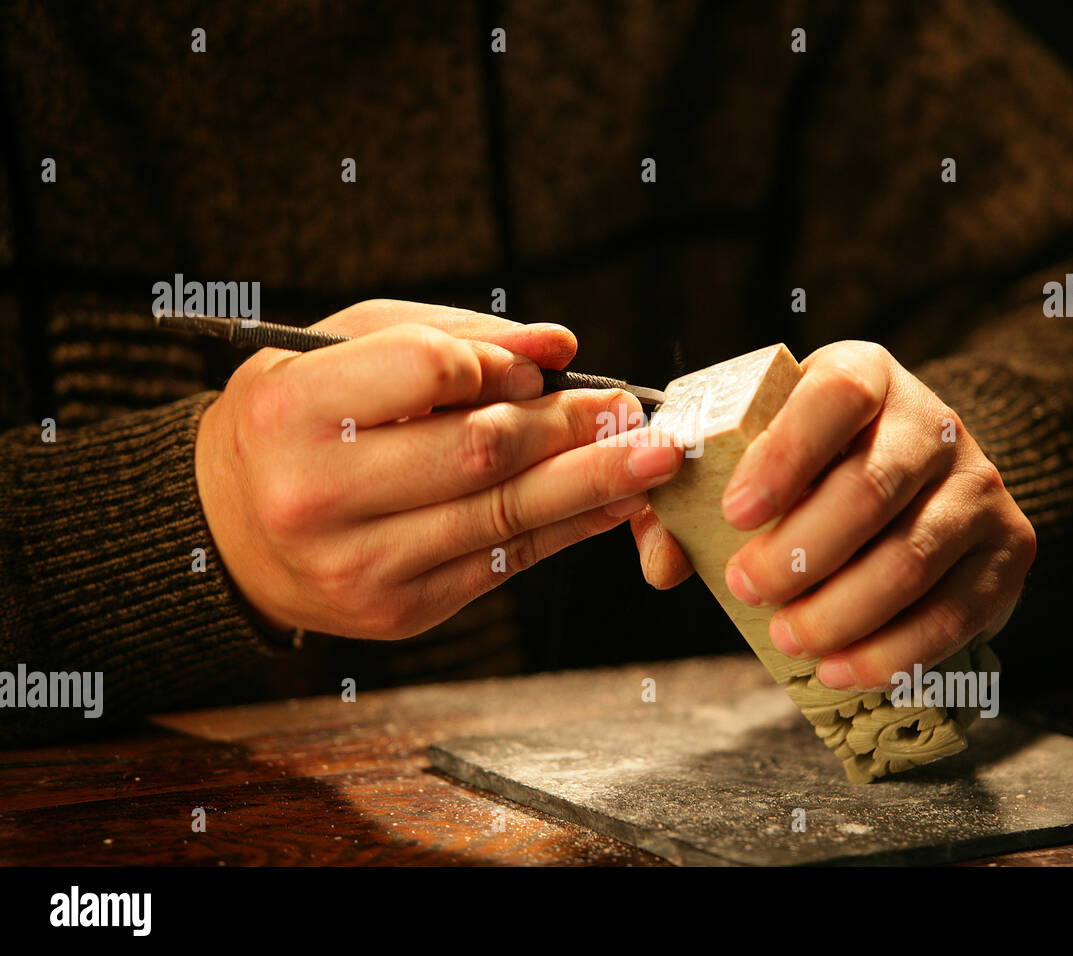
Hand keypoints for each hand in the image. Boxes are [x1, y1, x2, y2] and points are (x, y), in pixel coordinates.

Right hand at [197, 299, 682, 638]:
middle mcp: (317, 496)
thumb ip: (450, 335)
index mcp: (291, 411)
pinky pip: (505, 563)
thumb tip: (557, 349)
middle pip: (482, 452)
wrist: (231, 532)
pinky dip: (567, 527)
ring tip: (651, 456)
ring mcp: (361, 566)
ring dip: (593, 482)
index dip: (496, 364)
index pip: (430, 371)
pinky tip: (612, 501)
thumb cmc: (294, 420)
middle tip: (628, 409)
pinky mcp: (400, 613)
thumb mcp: (344, 349)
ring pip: (506, 515)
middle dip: (571, 426)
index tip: (530, 369)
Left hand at [631, 341, 1034, 689]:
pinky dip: (892, 651)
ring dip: (841, 612)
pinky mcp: (1010, 548)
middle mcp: (936, 423)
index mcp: (868, 374)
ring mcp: (979, 487)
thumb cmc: (819, 465)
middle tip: (746, 589)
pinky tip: (842, 669)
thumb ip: (696, 499)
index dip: (784, 454)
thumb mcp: (760, 455)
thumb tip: (662, 563)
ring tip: (788, 638)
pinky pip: (952, 612)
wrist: (922, 474)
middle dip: (801, 552)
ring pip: (911, 558)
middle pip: (870, 489)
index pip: (835, 396)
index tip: (734, 513)